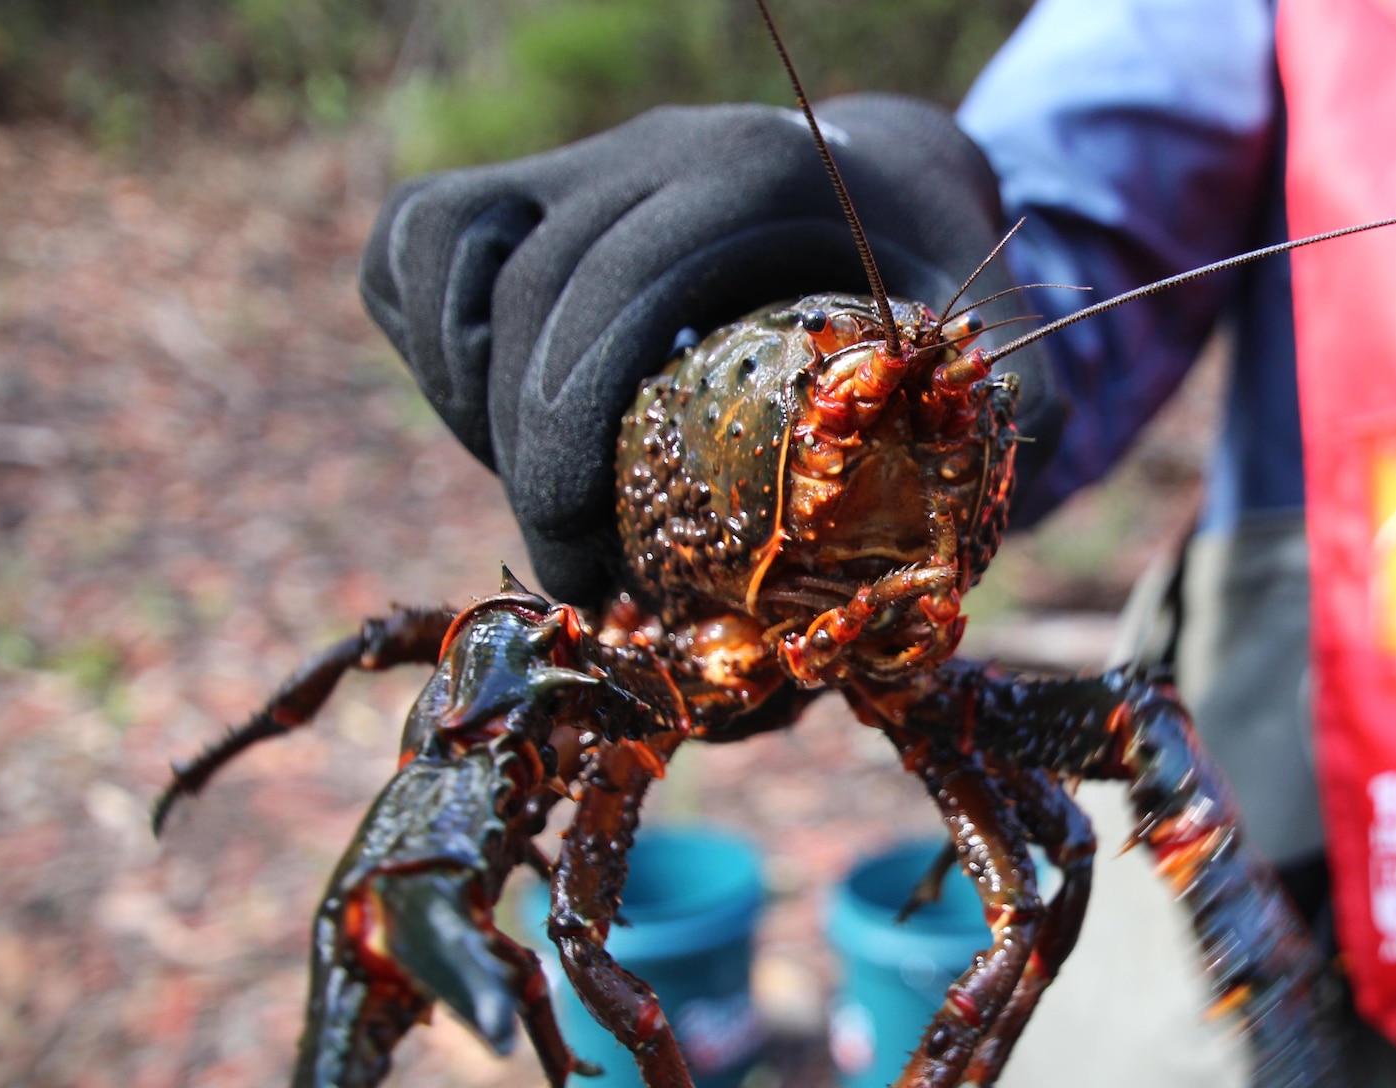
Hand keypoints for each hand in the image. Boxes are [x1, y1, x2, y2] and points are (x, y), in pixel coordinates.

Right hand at [359, 95, 1061, 604]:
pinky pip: (417, 244)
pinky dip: (429, 341)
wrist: (887, 190)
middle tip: (579, 573)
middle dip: (531, 455)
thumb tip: (870, 631)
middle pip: (526, 289)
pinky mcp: (527, 186)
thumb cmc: (927, 300)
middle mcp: (656, 149)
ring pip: (448, 252)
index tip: (594, 571)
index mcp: (759, 176)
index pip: (620, 286)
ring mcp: (583, 160)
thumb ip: (971, 459)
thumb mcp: (978, 364)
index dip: (574, 436)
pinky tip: (496, 425)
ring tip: (545, 496)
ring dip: (469, 398)